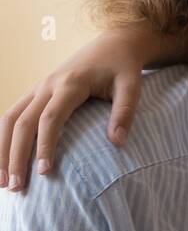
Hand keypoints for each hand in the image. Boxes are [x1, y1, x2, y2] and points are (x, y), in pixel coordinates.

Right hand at [1, 31, 149, 190]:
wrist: (114, 43)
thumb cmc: (124, 67)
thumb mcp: (132, 85)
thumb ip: (125, 112)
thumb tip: (117, 142)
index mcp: (71, 83)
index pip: (50, 118)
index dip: (45, 145)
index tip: (43, 172)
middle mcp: (48, 84)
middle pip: (22, 122)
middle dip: (15, 156)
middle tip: (16, 188)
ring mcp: (38, 87)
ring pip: (9, 119)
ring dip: (2, 149)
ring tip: (3, 182)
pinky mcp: (36, 92)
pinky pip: (12, 114)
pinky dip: (2, 137)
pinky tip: (2, 160)